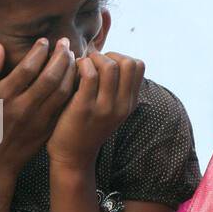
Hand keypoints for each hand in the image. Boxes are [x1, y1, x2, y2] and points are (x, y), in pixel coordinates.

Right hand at [0, 38, 77, 178]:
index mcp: (3, 98)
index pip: (26, 69)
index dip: (39, 52)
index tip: (45, 41)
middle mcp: (22, 108)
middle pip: (49, 78)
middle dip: (60, 58)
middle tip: (65, 43)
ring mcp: (38, 120)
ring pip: (61, 92)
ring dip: (70, 72)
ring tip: (72, 57)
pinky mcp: (48, 129)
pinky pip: (65, 106)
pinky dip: (73, 90)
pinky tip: (76, 78)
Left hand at [46, 49, 144, 169]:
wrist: (73, 156)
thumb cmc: (86, 127)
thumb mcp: (110, 110)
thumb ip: (115, 89)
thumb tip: (107, 57)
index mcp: (129, 103)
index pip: (138, 66)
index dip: (120, 57)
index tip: (104, 65)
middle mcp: (121, 105)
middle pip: (128, 63)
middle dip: (109, 55)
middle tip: (93, 64)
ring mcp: (104, 108)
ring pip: (109, 66)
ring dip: (93, 59)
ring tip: (82, 66)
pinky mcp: (85, 108)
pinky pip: (89, 75)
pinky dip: (81, 65)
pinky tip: (73, 72)